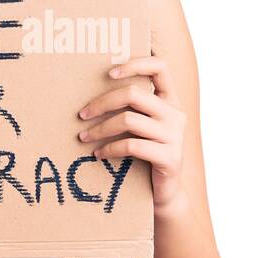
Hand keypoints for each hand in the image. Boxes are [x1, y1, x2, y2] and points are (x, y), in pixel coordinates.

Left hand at [77, 54, 186, 212]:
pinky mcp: (170, 157)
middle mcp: (176, 114)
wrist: (164, 193)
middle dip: (102, 102)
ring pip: (129, 120)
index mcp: (171, 101)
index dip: (136, 63)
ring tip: (84, 138)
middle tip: (81, 115)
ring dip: (100, 129)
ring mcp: (175, 136)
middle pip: (134, 94)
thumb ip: (132, 108)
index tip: (109, 73)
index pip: (161, 67)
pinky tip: (98, 154)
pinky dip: (109, 149)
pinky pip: (131, 146)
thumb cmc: (146, 155)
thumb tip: (93, 93)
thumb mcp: (142, 127)